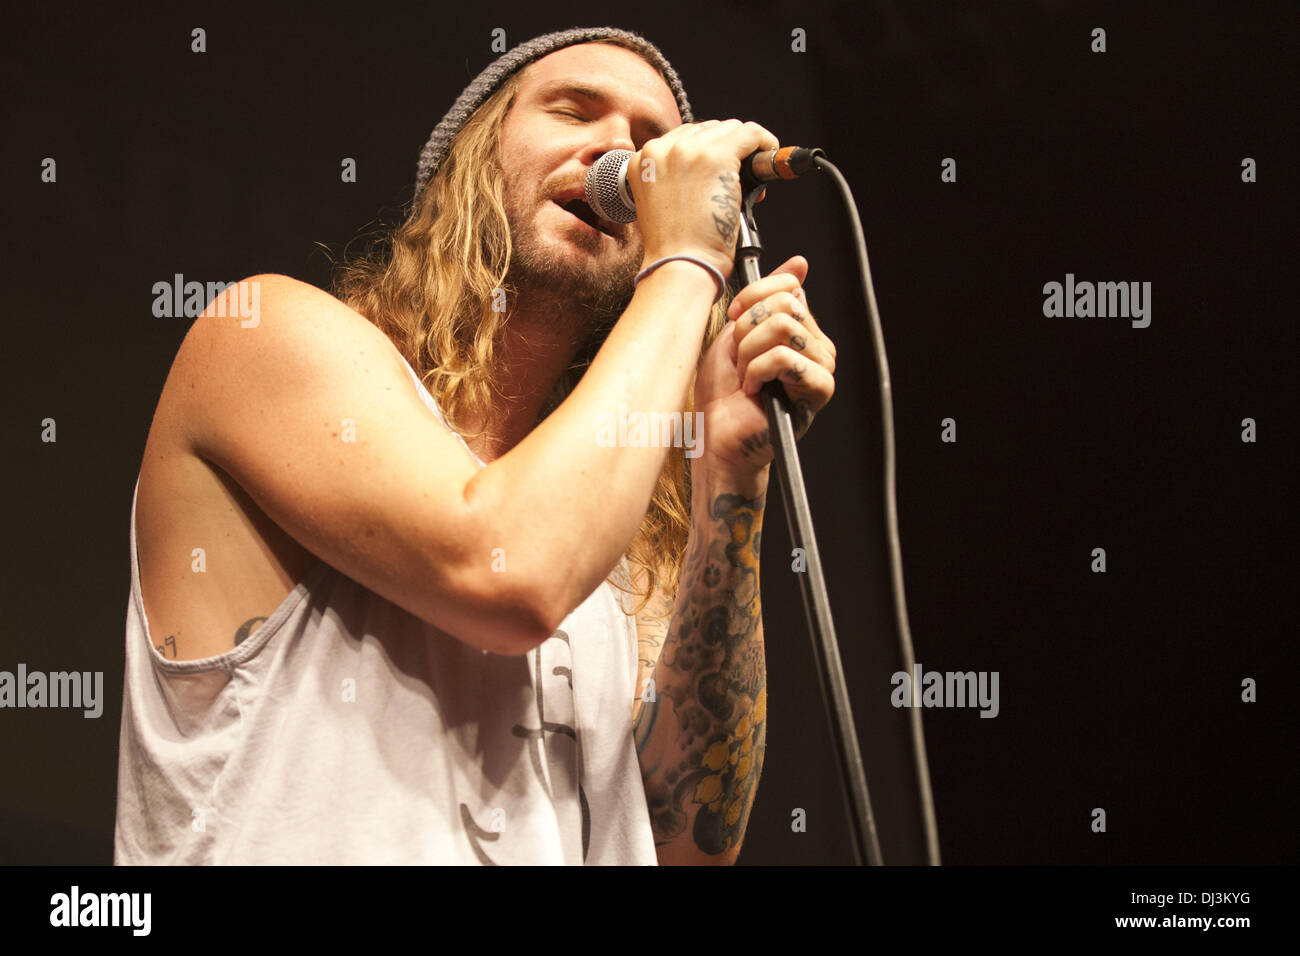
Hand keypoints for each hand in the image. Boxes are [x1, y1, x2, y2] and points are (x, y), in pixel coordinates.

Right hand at [629, 119, 779, 283]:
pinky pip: (751, 134)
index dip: (708, 152)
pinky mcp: (716, 157)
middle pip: (708, 129)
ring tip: (747, 183)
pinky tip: (769, 156)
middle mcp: (662, 149)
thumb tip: (711, 167)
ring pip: (731, 128)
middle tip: (736, 183)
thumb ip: (677, 177)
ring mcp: (688, 151)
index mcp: (643, 160)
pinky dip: (765, 143)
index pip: (685, 137)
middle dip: (727, 151)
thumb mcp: (662, 203)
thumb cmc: (676, 248)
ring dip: (745, 151)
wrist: (681, 265)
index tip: (720, 172)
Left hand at [692, 255, 836, 479]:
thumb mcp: (736, 331)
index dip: (751, 299)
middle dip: (746, 330)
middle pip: (784, 304)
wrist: (716, 435)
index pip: (788, 286)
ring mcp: (822, 367)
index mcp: (802, 330)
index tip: (734, 322)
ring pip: (782, 327)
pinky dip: (756, 371)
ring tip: (746, 377)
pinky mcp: (819, 389)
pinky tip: (753, 391)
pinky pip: (783, 357)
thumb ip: (765, 298)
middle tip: (739, 360)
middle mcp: (818, 346)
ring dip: (749, 353)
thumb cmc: (723, 392)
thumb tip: (800, 264)